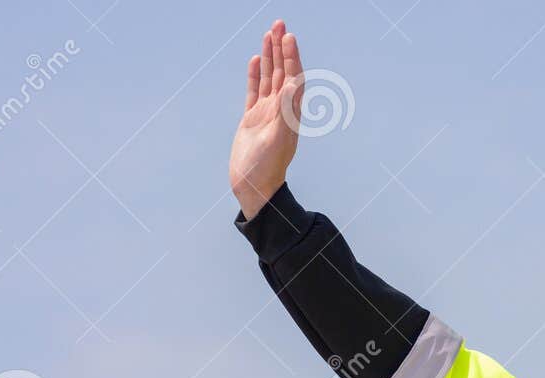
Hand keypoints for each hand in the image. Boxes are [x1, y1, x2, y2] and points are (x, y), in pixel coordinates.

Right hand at [229, 20, 303, 220]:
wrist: (254, 187)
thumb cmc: (267, 168)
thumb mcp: (277, 139)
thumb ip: (285, 111)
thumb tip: (291, 85)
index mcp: (290, 113)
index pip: (293, 77)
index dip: (291, 56)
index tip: (288, 37)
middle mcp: (280, 109)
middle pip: (282, 71)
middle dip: (281, 48)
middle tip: (279, 23)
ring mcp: (266, 113)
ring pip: (269, 77)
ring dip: (270, 56)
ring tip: (269, 33)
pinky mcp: (252, 118)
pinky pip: (254, 91)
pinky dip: (255, 75)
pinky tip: (255, 60)